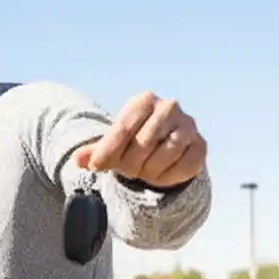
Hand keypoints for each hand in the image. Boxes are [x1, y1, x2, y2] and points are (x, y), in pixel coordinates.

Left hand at [72, 91, 206, 187]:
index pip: (122, 129)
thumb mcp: (110, 144)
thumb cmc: (132, 142)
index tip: (96, 166)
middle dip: (129, 164)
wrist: (164, 147)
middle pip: (142, 144)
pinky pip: (183, 167)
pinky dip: (167, 177)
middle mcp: (169, 107)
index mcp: (144, 101)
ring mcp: (189, 125)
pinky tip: (160, 174)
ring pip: (163, 156)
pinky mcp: (201, 145)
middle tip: (126, 170)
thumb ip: (94, 151)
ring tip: (143, 170)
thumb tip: (78, 159)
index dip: (107, 151)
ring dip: (148, 171)